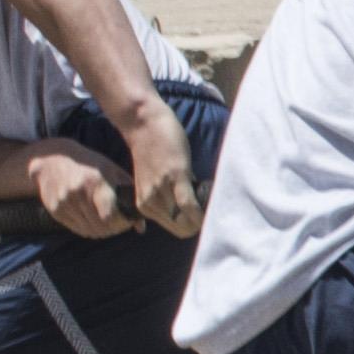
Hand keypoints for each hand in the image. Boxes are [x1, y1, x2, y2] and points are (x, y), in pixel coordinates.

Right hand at [26, 142, 136, 239]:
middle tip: (119, 225)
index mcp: (96, 182)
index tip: (127, 221)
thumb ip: (129, 195)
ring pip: (90, 231)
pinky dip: (88, 230)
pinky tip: (93, 221)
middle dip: (114, 229)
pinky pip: (77, 230)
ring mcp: (65, 202)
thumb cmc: (89, 164)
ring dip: (102, 231)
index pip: (110, 217)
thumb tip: (141, 228)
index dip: (121, 224)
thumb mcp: (112, 172)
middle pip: (101, 227)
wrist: (52, 159)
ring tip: (108, 223)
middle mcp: (78, 193)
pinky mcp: (55, 210)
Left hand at [121, 107, 204, 234]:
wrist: (143, 124)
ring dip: (202, 216)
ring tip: (209, 201)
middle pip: (181, 229)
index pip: (176, 229)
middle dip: (199, 224)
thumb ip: (170, 196)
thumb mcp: (155, 181)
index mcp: (146, 205)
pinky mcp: (174, 176)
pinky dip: (199, 210)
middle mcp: (151, 201)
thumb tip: (195, 207)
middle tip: (209, 209)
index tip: (203, 214)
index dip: (193, 225)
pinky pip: (188, 204)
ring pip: (186, 221)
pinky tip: (208, 205)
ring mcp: (161, 189)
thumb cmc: (153, 149)